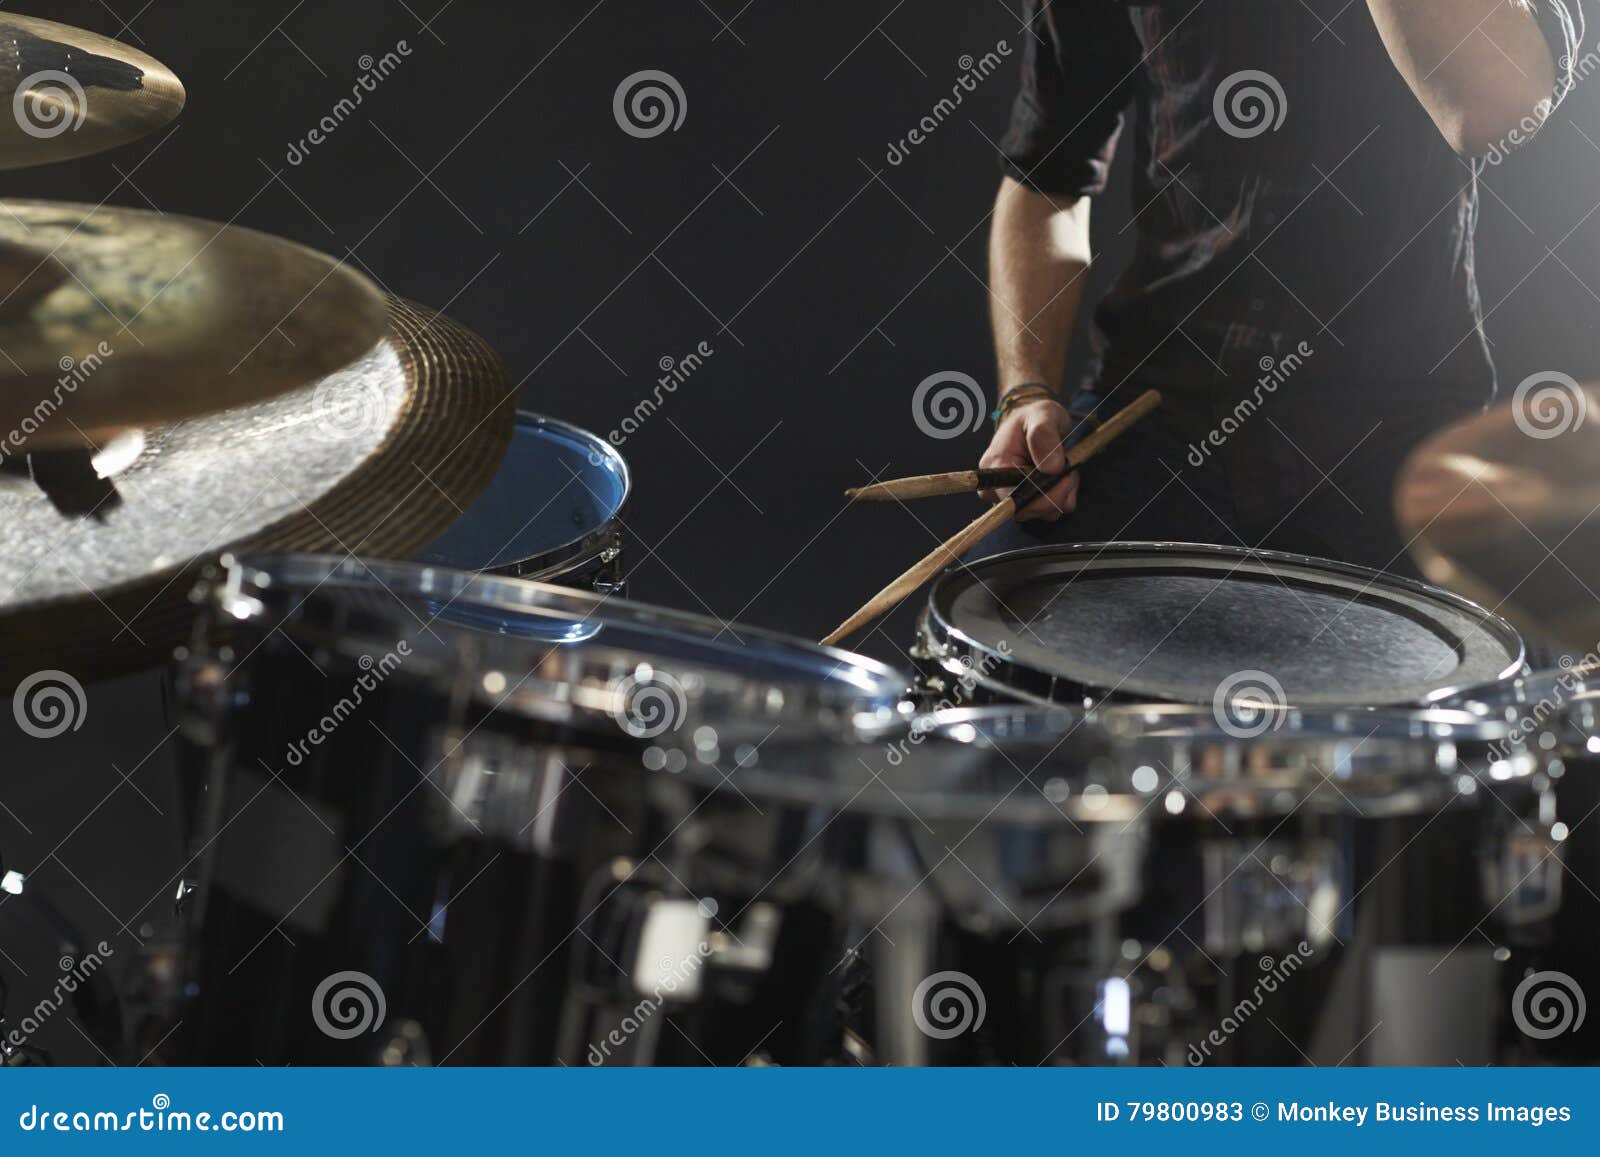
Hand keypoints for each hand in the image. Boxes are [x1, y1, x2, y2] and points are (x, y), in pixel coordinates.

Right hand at [978, 397, 1077, 520]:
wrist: (1034, 424)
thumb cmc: (1035, 417)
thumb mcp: (1042, 414)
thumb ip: (1043, 435)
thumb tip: (1051, 468)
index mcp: (995, 467)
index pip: (1013, 499)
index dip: (1043, 496)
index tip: (1063, 476)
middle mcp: (997, 489)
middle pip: (1030, 510)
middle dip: (1058, 491)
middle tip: (1068, 464)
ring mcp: (1012, 498)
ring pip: (1044, 513)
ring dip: (1063, 491)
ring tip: (1063, 465)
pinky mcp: (1026, 503)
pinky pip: (1051, 511)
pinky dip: (1064, 495)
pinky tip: (1062, 475)